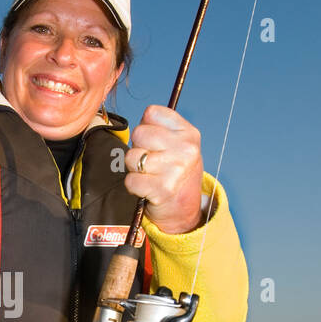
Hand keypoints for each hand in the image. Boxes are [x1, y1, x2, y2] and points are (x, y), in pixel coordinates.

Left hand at [125, 104, 203, 232]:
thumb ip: (161, 128)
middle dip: (138, 147)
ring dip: (134, 168)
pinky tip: (147, 188)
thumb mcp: (180, 145)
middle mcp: (186, 149)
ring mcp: (175, 169)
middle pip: (139, 133)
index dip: (146, 126)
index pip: (152, 113)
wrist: (184, 209)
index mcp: (189, 133)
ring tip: (150, 175)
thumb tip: (142, 121)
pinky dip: (133, 186)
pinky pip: (130, 180)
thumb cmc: (175, 172)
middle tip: (151, 161)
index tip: (155, 142)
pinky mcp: (162, 189)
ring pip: (132, 157)